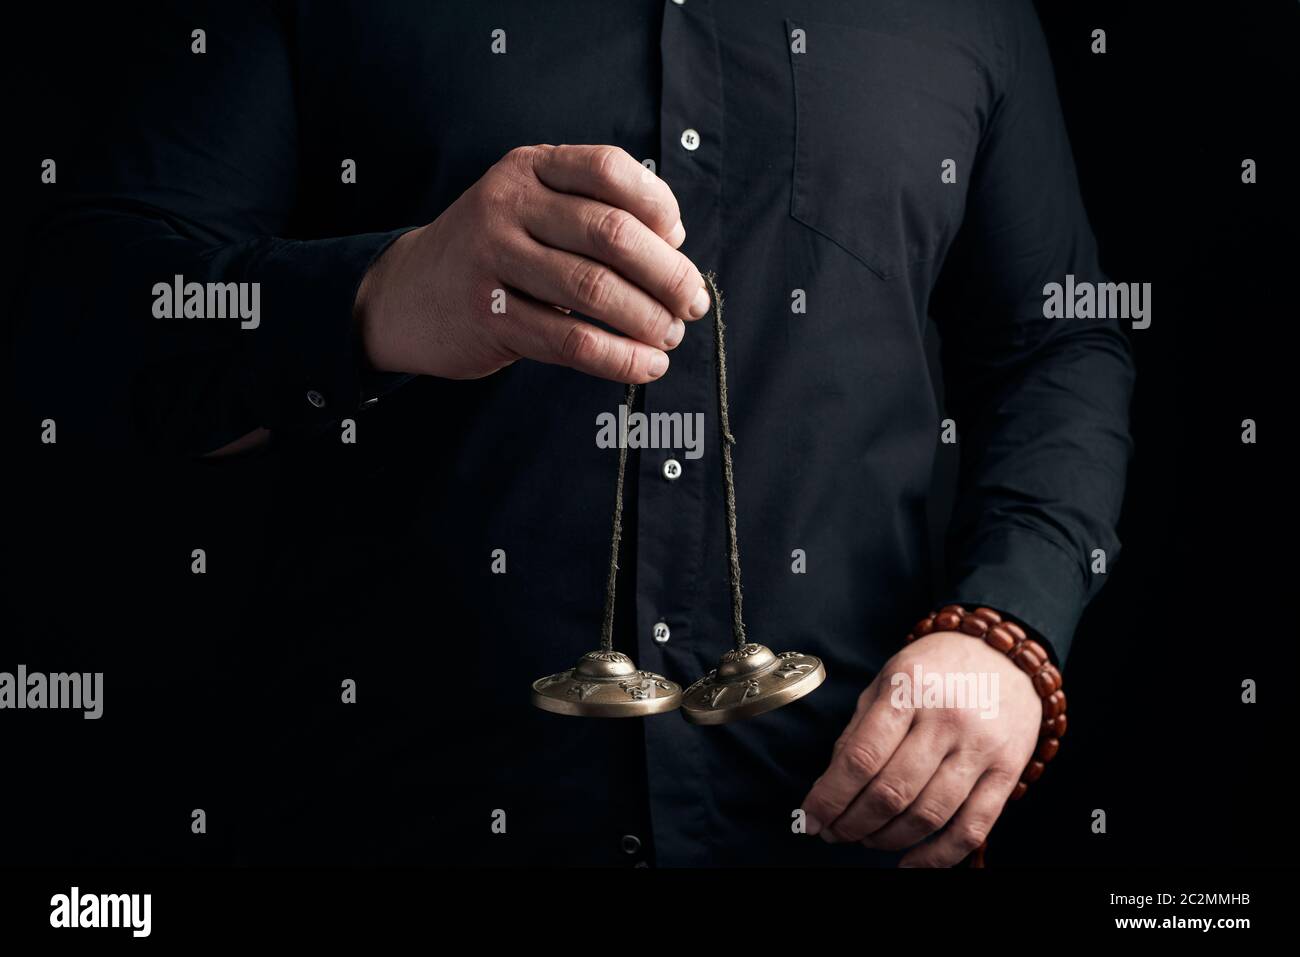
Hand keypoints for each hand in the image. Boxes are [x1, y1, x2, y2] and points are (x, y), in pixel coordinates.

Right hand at [355, 144, 710, 382]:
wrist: (407, 295)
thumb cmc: (494, 252)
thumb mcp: (533, 209)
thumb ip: (596, 212)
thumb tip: (674, 241)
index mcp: (529, 167)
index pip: (610, 170)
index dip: (659, 206)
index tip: (680, 244)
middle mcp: (507, 204)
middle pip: (611, 233)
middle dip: (667, 274)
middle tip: (692, 302)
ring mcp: (492, 259)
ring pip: (593, 289)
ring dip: (647, 319)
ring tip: (669, 336)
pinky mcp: (487, 317)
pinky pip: (569, 340)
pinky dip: (618, 358)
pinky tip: (644, 366)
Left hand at [800, 631, 1041, 865]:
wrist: (1006, 654)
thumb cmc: (935, 668)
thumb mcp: (887, 679)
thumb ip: (859, 727)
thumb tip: (830, 783)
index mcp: (908, 688)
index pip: (861, 757)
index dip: (829, 797)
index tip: (810, 819)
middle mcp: (946, 718)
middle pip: (892, 792)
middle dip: (853, 823)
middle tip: (835, 833)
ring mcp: (981, 747)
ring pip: (928, 815)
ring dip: (888, 840)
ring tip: (866, 839)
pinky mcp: (1008, 771)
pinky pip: (973, 828)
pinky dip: (938, 856)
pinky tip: (910, 862)